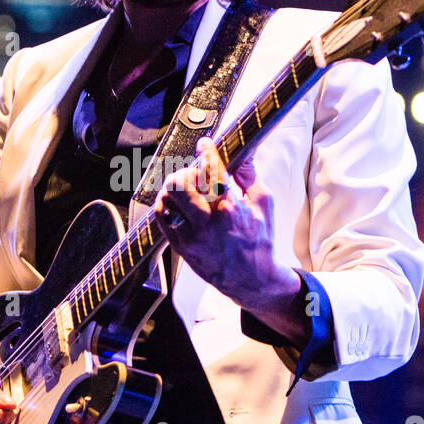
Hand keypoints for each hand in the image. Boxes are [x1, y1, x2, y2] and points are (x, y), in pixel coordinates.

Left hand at [153, 136, 301, 312]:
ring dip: (174, 187)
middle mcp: (207, 222)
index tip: (204, 144)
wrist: (251, 279)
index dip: (206, 152)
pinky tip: (179, 204)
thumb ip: (250, 175)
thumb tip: (244, 152)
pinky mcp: (180, 246)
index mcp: (230, 208)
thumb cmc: (259, 241)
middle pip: (179, 183)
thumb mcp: (263, 204)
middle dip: (186, 172)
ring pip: (166, 198)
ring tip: (187, 190)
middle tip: (195, 175)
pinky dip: (167, 204)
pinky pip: (161, 216)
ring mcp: (190, 236)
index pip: (211, 171)